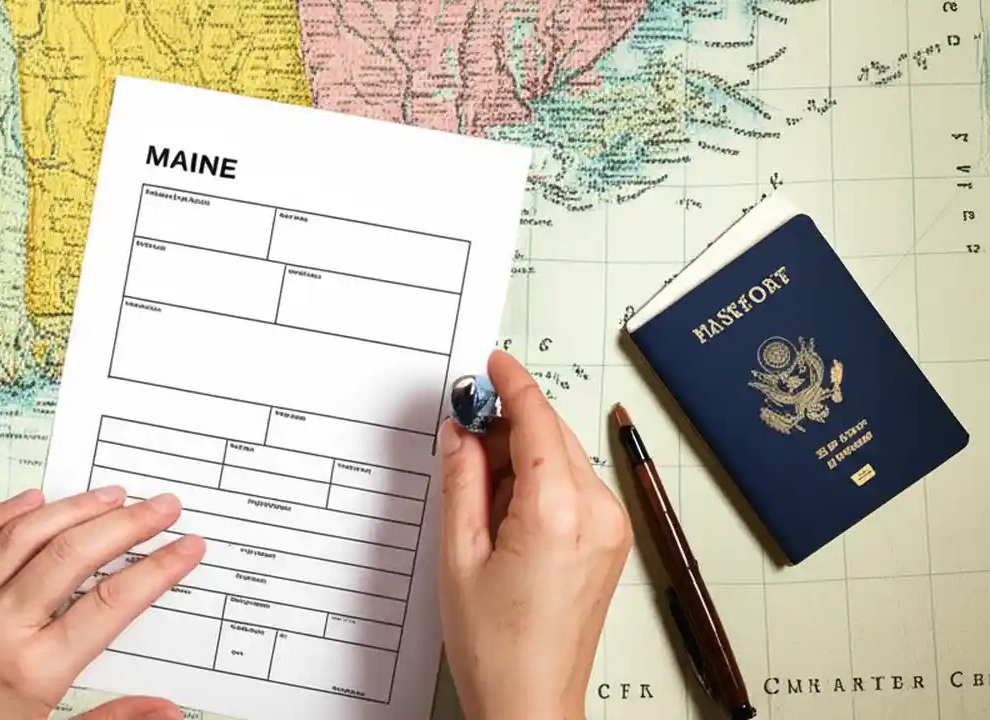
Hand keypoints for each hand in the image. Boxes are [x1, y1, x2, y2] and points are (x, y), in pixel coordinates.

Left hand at [0, 487, 204, 719]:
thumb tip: (168, 712)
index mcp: (33, 673)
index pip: (113, 605)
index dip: (158, 569)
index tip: (188, 547)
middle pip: (75, 556)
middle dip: (127, 524)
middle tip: (163, 505)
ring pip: (23, 538)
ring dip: (73, 509)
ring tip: (111, 494)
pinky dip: (1, 517)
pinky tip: (31, 501)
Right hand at [437, 350, 632, 719]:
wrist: (530, 702)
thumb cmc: (496, 646)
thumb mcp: (459, 553)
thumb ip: (462, 480)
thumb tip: (461, 434)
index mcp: (557, 513)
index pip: (538, 422)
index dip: (513, 384)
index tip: (494, 364)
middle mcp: (596, 514)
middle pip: (554, 436)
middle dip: (510, 423)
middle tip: (464, 427)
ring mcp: (610, 529)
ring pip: (564, 459)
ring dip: (524, 454)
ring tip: (477, 486)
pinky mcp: (610, 542)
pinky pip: (574, 487)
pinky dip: (540, 479)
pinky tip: (505, 504)